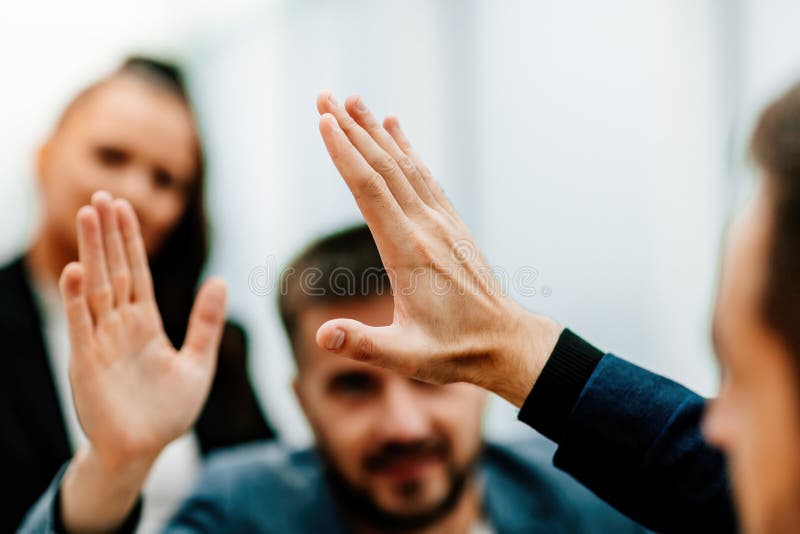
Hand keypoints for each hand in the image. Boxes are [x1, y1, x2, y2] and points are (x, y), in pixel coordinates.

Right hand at [61, 191, 225, 465]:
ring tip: (89, 216)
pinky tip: (75, 271)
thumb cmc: (167, 411)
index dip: (130, 240)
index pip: (137, 272)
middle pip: (114, 270)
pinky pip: (82, 326)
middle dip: (108, 234)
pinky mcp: (87, 364)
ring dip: (92, 253)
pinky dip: (77, 299)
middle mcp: (121, 326)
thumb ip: (205, 322)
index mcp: (146, 324)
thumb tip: (220, 280)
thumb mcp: (197, 362)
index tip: (123, 206)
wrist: (143, 451)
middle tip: (102, 196)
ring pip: (96, 288)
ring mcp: (102, 342)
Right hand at [315, 93, 561, 406]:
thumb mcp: (407, 357)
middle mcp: (427, 227)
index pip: (371, 191)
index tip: (323, 121)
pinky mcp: (451, 223)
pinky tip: (395, 129)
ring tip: (353, 101)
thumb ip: (364, 345)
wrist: (505, 342)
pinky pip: (425, 177)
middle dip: (351, 129)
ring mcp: (442, 222)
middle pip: (384, 167)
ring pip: (405, 165)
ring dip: (376, 131)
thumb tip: (322, 336)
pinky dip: (407, 149)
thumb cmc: (455, 350)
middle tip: (324, 96)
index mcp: (409, 252)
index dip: (345, 154)